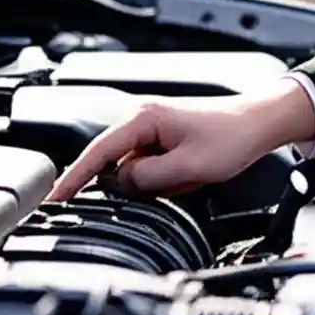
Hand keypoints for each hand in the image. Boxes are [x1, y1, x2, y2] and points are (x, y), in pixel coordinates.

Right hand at [45, 78, 314, 201]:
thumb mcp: (188, 168)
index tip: (54, 197)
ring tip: (191, 174)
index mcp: (143, 117)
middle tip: (176, 181)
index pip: (97, 152)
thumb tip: (120, 184)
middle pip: (118, 164)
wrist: (260, 122)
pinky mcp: (164, 139)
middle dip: (141, 183)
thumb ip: (146, 180)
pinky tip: (192, 173)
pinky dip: (169, 178)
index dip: (74, 177)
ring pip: (137, 170)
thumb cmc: (232, 135)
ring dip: (161, 181)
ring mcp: (153, 129)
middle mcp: (142, 119)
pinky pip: (152, 168)